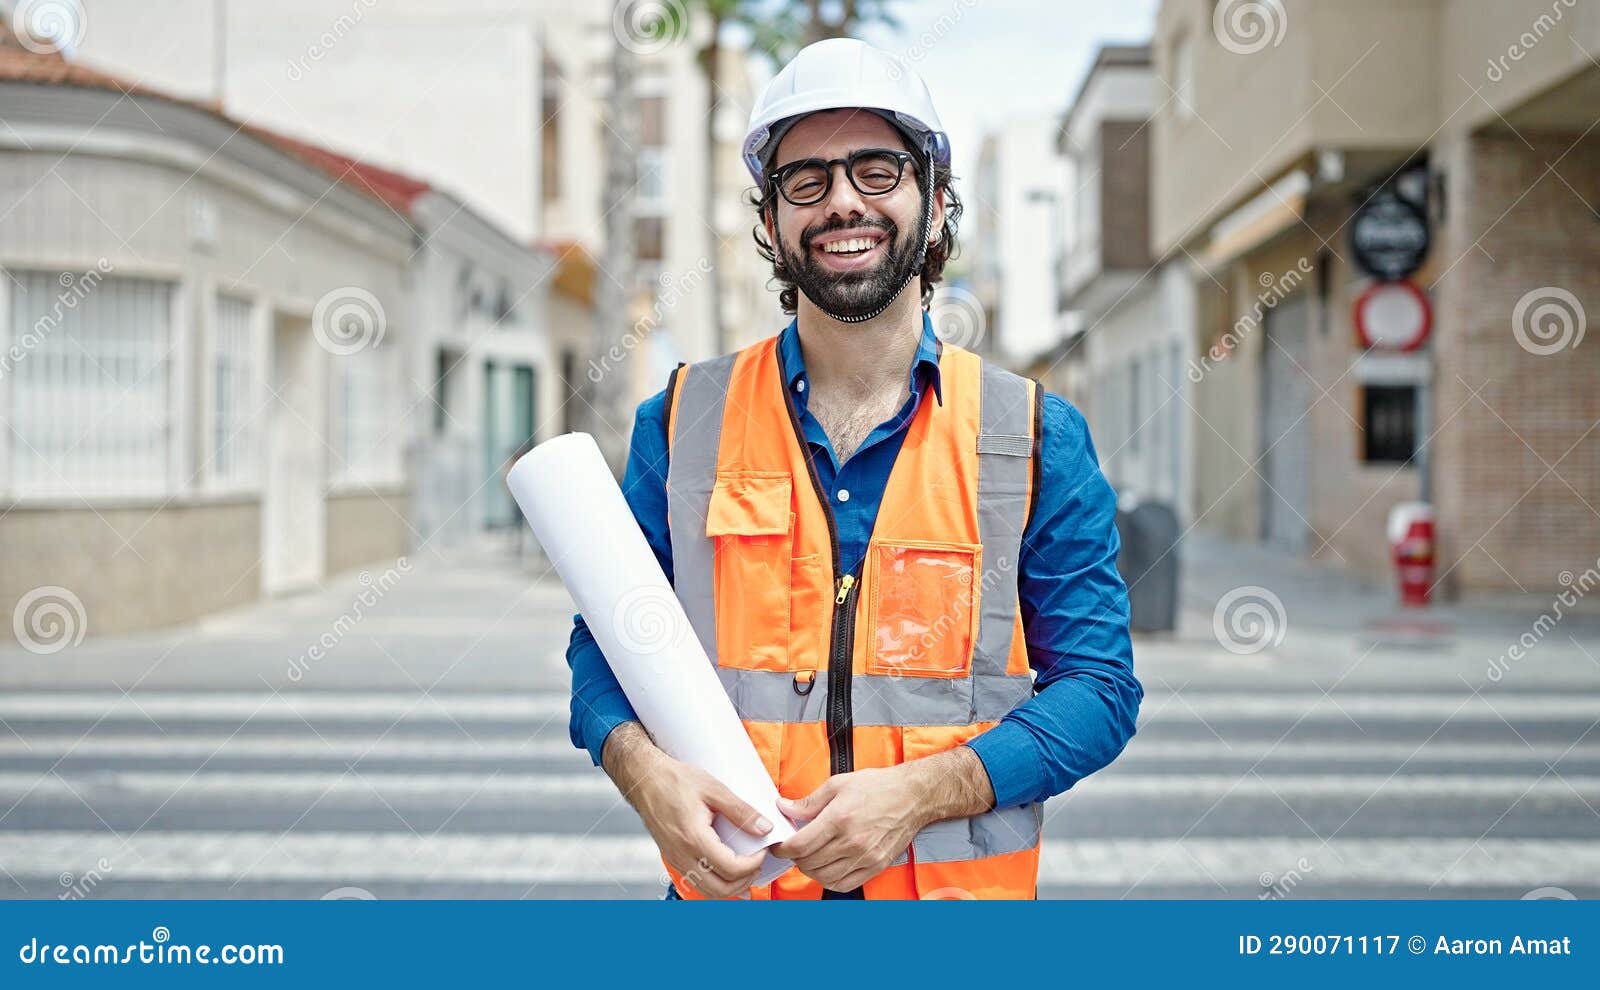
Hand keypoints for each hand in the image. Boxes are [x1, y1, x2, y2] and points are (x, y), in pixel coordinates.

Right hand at [602, 722, 771, 897]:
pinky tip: (726, 876)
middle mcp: (681, 855)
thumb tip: (765, 828)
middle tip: (758, 865)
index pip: (730, 868)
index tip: (762, 850)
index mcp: (693, 838)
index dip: (752, 864)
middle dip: (744, 882)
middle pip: (719, 889)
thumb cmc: (677, 780)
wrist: (645, 779)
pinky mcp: (672, 857)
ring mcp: (675, 859)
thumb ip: (741, 811)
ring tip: (747, 873)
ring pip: (706, 891)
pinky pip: (695, 883)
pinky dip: (715, 885)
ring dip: (730, 888)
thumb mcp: (714, 789)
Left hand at [772, 765, 930, 891]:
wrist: (912, 796)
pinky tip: (827, 868)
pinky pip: (844, 884)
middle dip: (795, 858)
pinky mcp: (876, 866)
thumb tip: (785, 809)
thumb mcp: (838, 784)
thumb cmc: (877, 787)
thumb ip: (809, 801)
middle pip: (809, 863)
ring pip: (824, 877)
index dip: (783, 848)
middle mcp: (852, 841)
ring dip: (811, 870)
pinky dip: (830, 880)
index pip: (800, 845)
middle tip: (794, 849)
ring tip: (810, 858)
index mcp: (839, 818)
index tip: (779, 845)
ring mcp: (865, 857)